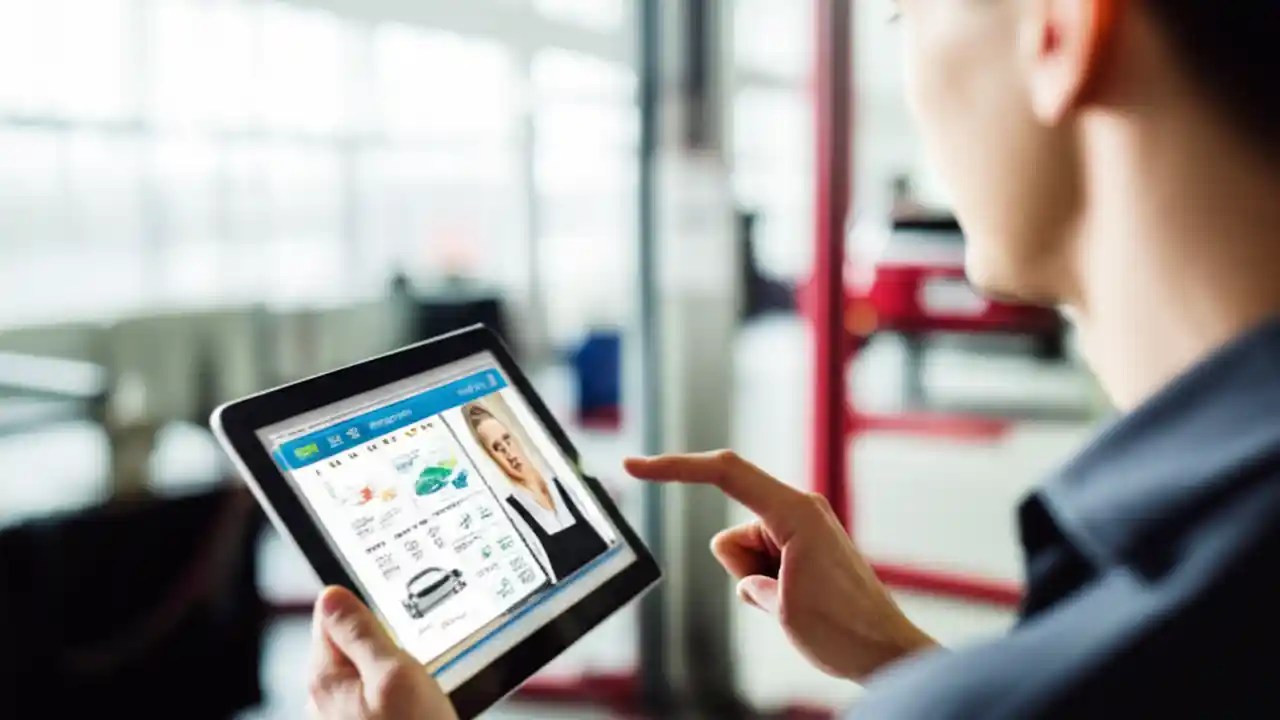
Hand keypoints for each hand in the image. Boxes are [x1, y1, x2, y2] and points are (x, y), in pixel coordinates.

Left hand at [309, 586, 458, 719]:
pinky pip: (383, 692)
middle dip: (389, 641)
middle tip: (417, 660)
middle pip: (355, 642)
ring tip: (425, 687)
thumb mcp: (394, 676)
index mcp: (326, 677)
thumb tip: (332, 596)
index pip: (330, 614)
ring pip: (374, 668)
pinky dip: (404, 691)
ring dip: (400, 668)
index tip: (397, 620)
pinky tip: (423, 703)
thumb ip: (362, 634)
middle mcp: (328, 697)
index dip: (367, 609)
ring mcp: (347, 713)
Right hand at [625, 451, 937, 681]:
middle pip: (732, 534)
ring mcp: (804, 528)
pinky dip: (769, 584)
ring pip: (743, 552)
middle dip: (740, 570)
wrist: (886, 652)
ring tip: (797, 603)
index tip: (636, 467)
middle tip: (781, 598)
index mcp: (795, 511)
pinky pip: (763, 561)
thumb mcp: (779, 605)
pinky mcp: (806, 547)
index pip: (725, 473)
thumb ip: (748, 576)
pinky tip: (799, 602)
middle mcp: (800, 510)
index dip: (676, 467)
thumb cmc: (844, 629)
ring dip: (757, 581)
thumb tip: (745, 570)